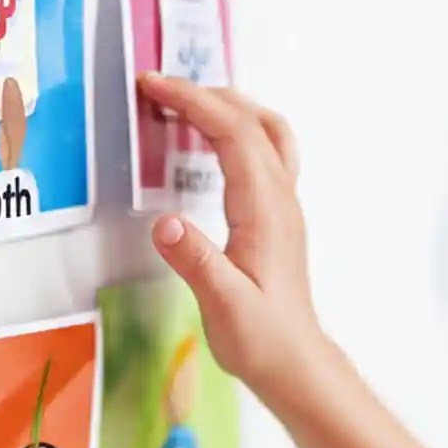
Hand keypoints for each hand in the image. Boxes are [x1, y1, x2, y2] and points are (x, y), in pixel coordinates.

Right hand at [139, 73, 322, 388]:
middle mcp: (280, 197)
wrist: (294, 363)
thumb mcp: (223, 304)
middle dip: (202, 93)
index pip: (232, 132)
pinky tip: (211, 141)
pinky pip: (264, 152)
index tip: (153, 85)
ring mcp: (283, 204)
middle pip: (249, 119)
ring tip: (183, 101)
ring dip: (226, 106)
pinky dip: (236, 129)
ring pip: (264, 130)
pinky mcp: (277, 216)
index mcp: (265, 208)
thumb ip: (195, 261)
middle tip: (155, 86)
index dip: (192, 100)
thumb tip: (164, 222)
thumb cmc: (260, 339)